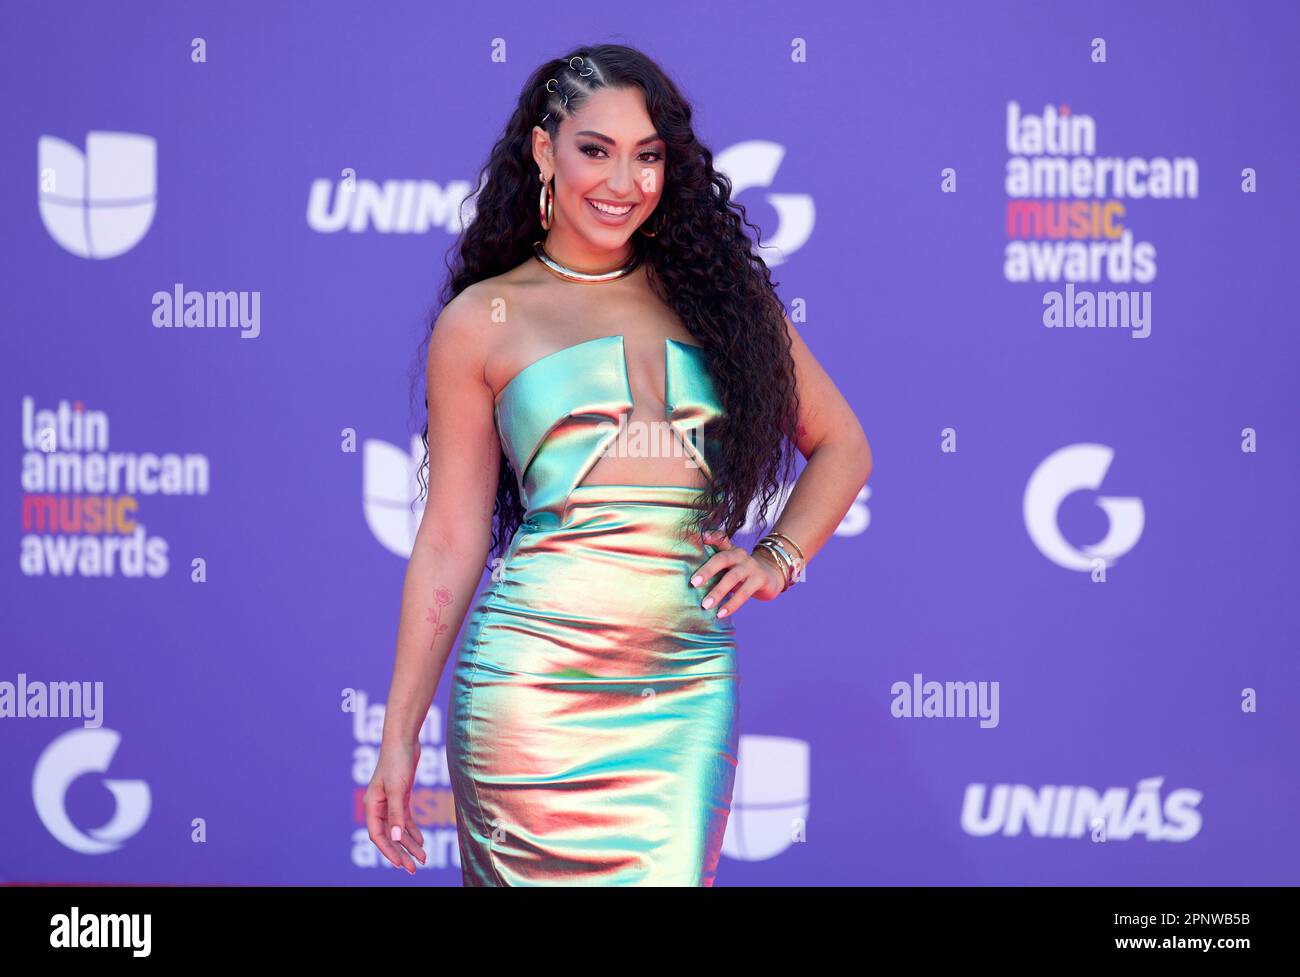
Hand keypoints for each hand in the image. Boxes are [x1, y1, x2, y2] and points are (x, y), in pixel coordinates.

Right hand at [364, 739, 426, 874]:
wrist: (403, 740)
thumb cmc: (397, 762)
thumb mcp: (397, 789)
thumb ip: (396, 815)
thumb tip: (395, 838)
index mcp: (372, 805)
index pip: (378, 835)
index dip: (389, 851)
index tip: (402, 864)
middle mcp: (379, 806)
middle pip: (389, 836)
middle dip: (401, 853)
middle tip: (414, 868)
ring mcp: (390, 801)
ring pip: (398, 829)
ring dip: (410, 844)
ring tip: (423, 858)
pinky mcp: (401, 796)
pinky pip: (405, 819)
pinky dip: (412, 830)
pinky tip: (421, 841)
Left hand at [690, 530, 785, 617]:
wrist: (770, 577)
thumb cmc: (741, 573)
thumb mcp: (729, 566)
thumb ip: (712, 566)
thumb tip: (690, 578)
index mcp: (730, 550)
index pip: (720, 539)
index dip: (711, 537)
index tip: (702, 537)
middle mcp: (740, 555)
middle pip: (722, 559)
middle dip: (707, 570)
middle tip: (693, 583)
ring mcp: (751, 566)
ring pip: (733, 578)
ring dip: (718, 592)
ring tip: (706, 605)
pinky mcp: (760, 580)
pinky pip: (744, 593)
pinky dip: (732, 604)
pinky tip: (721, 613)